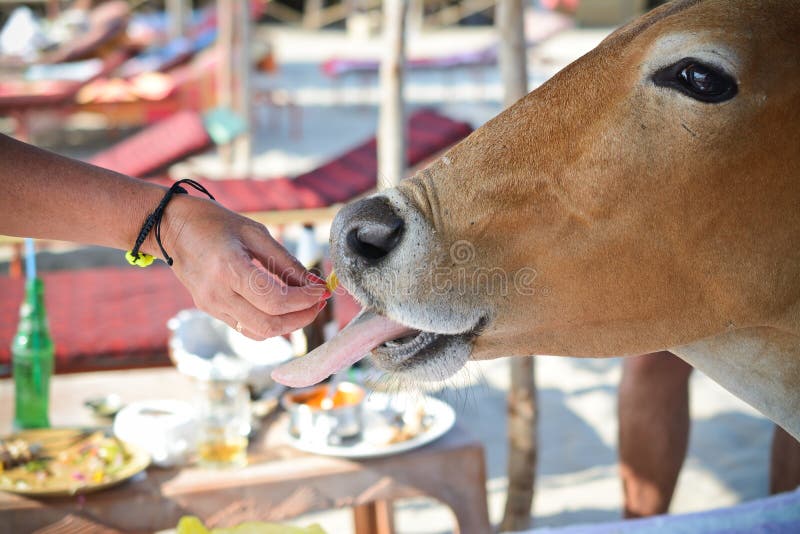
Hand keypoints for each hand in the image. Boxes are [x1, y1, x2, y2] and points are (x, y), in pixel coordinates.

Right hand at [155, 195, 328, 338]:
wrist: (170, 227)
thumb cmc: (215, 223)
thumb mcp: (255, 232)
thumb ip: (286, 262)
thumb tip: (315, 284)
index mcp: (228, 268)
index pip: (275, 301)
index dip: (304, 300)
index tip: (322, 290)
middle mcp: (217, 293)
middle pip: (270, 325)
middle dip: (302, 317)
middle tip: (319, 301)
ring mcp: (211, 306)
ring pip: (260, 332)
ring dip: (289, 323)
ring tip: (305, 304)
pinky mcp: (210, 311)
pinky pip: (247, 328)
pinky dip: (271, 322)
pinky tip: (283, 306)